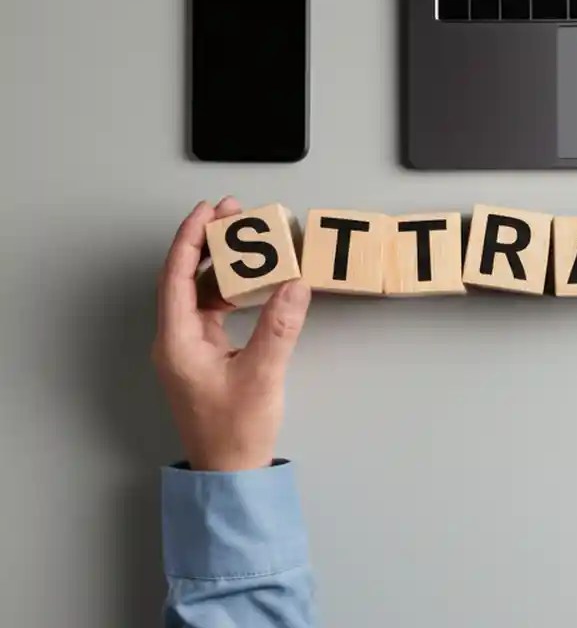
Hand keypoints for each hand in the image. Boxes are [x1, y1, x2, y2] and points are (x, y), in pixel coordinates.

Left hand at [152, 197, 311, 471]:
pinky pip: (214, 310)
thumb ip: (280, 326)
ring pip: (200, 293)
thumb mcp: (262, 375)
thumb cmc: (235, 431)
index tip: (209, 211)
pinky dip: (232, 291)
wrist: (230, 471)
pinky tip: (253, 282)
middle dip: (209, 243)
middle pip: (185, 278)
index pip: (176, 276)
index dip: (191, 239)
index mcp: (177, 342)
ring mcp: (190, 348)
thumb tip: (295, 284)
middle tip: (234, 216)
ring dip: (222, 266)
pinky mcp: (206, 356)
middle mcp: (177, 341)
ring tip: (248, 241)